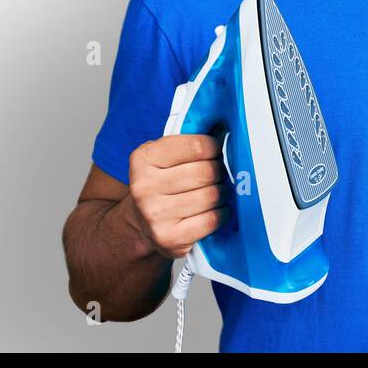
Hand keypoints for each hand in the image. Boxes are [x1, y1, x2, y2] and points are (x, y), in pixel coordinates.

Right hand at [125, 135, 230, 258]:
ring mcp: (154, 214)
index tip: (215, 152)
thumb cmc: (162, 184)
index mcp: (143, 159)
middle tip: (218, 175)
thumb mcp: (165, 157)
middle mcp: (144, 187)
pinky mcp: (169, 238)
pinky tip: (216, 210)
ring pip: (212, 196)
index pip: (197, 146)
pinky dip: (222, 214)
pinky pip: (212, 219)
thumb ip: (189, 143)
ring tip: (216, 193)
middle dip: (219, 173)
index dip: (214, 148)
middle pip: (207, 172)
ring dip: (222, 194)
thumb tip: (226, 129)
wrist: (141, 224)